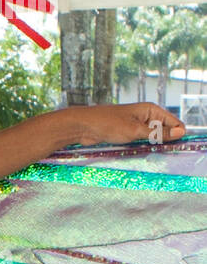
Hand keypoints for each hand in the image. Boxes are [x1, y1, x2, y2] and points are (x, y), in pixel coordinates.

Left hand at [65, 102, 184, 146]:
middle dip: (166, 141)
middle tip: (167, 154)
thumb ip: (158, 133)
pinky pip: (141, 141)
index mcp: (150, 110)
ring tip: (154, 154)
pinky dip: (143, 147)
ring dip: (154, 145)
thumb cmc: (107, 124)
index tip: (179, 148)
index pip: (174, 122)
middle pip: (165, 130)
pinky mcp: (127, 133)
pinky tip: (144, 154)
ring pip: (153, 137)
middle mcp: (145, 116)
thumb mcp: (135, 130)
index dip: (178, 135)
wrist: (82, 126)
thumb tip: (181, 132)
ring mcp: (136, 125)